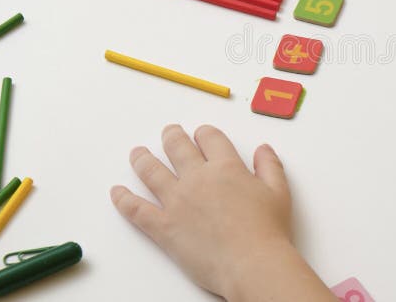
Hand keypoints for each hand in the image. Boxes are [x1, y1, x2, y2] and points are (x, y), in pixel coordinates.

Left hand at [111, 125, 334, 301]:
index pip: (210, 138)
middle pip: (177, 147)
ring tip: (137, 153)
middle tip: (168, 132)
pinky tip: (117, 192)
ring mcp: (177, 202)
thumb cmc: (268, 231)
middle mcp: (197, 178)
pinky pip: (136, 210)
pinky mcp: (164, 227)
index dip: (205, 133)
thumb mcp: (279, 192)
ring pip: (152, 171)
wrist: (251, 263)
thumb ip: (270, 166)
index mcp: (226, 167)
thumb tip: (264, 149)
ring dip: (142, 159)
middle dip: (171, 136)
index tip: (201, 134)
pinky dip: (123, 200)